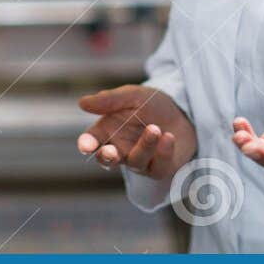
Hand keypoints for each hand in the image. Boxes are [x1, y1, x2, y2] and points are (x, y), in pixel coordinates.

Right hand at [76, 84, 195, 179]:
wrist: (182, 111)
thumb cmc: (151, 104)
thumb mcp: (132, 95)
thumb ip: (110, 100)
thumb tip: (82, 102)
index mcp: (108, 131)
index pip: (92, 141)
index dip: (86, 144)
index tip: (86, 145)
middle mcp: (120, 149)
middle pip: (107, 160)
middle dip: (106, 158)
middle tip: (110, 151)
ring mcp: (140, 161)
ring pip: (136, 162)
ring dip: (144, 146)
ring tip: (154, 128)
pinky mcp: (160, 168)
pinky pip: (158, 167)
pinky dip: (163, 153)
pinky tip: (169, 137)